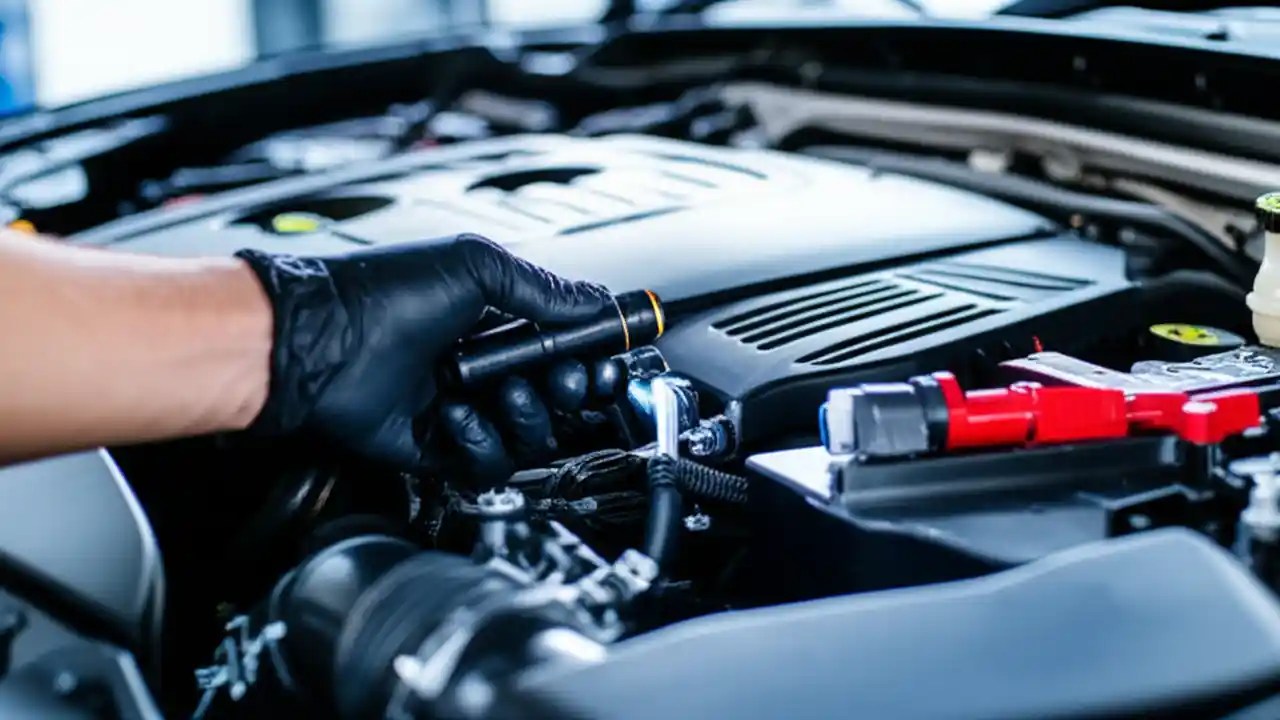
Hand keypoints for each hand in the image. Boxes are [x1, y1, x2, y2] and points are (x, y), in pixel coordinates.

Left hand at [236, 234, 611, 470]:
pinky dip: (479, 442)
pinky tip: (454, 415)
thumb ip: (543, 289)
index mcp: (498, 322)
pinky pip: (487, 464)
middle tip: (559, 379)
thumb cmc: (383, 296)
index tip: (606, 363)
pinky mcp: (440, 447)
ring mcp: (465, 408)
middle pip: (559, 400)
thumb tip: (596, 302)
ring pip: (531, 437)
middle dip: (568, 391)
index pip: (567, 350)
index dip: (593, 361)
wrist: (321, 343)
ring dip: (526, 417)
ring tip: (500, 393)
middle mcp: (485, 367)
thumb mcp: (475, 269)